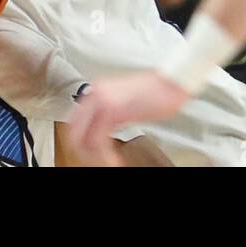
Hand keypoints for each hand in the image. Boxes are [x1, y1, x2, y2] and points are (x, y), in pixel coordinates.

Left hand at [68, 73, 189, 165]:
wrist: (172, 82)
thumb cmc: (156, 93)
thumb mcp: (126, 105)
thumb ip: (110, 115)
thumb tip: (99, 135)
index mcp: (97, 91)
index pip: (74, 123)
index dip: (80, 144)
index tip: (92, 156)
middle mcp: (95, 93)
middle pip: (73, 132)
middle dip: (84, 153)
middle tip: (98, 162)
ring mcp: (102, 100)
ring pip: (84, 140)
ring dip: (95, 158)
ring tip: (109, 164)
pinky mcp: (112, 108)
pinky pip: (98, 140)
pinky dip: (104, 156)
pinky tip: (114, 161)